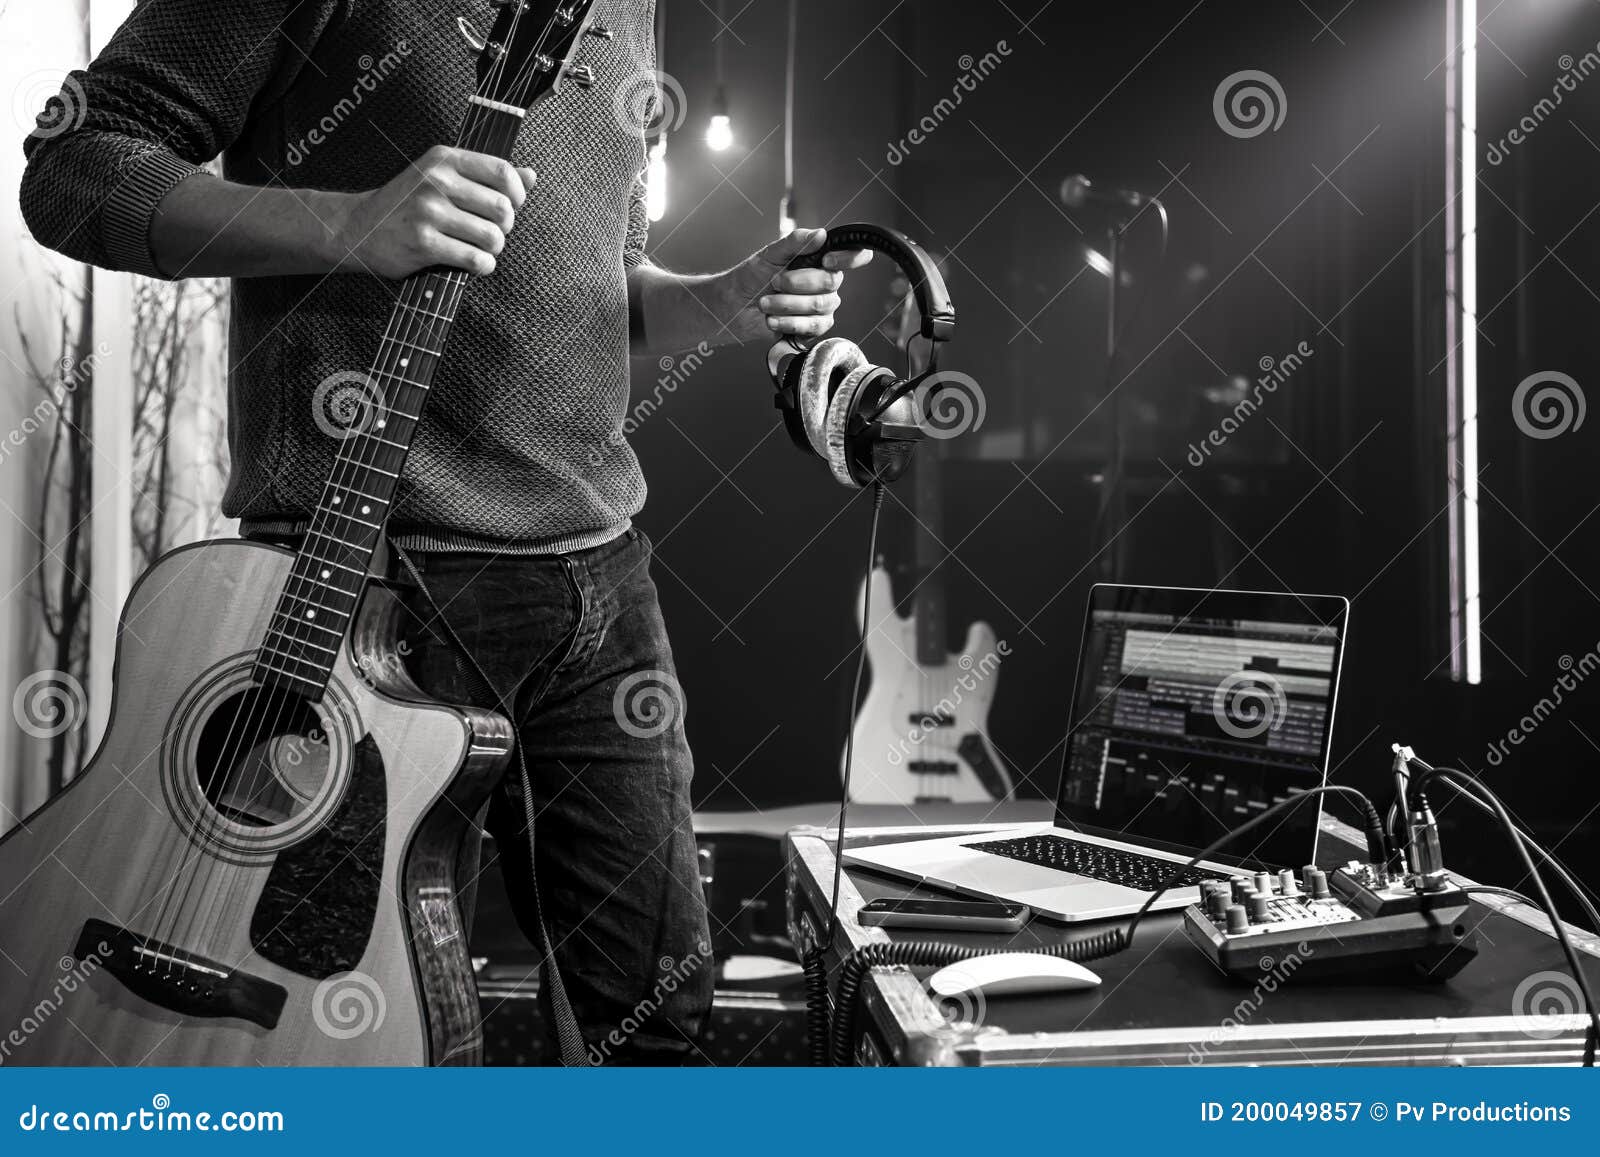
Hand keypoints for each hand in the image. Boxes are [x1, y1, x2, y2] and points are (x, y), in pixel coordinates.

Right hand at [324, 144, 535, 278]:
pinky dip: (482, 266)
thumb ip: (486, 176)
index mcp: (444, 159)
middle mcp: (436, 181)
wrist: (359, 228)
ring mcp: (429, 211)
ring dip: (493, 250)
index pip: (502, 171)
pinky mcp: (423, 242)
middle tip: (491, 233)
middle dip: (505, 228)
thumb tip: (531, 175)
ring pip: (492, 236)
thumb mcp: (442, 177)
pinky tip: (474, 264)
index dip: (518, 194)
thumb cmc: (408, 205)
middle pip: (502, 208)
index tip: (513, 207)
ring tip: (480, 249)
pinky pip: (474, 258)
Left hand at [721, 228, 871, 341]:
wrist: (734, 306)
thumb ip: (795, 242)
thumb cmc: (751, 277)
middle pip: (830, 282)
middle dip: (797, 283)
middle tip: (774, 281)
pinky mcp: (813, 328)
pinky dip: (789, 322)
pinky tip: (773, 319)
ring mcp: (821, 306)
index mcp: (820, 260)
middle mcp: (825, 282)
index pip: (853, 256)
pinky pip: (813, 327)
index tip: (826, 261)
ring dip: (787, 304)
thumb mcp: (770, 254)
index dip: (848, 258)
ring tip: (765, 303)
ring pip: (819, 306)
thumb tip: (820, 234)